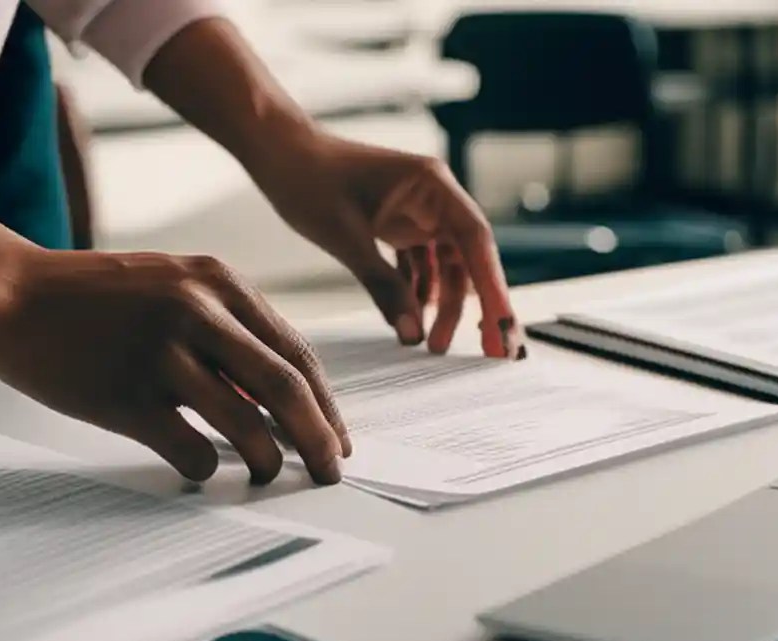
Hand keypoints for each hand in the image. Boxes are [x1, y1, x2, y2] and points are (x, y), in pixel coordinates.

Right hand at [0, 249, 348, 484]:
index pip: (298, 353)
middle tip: (330, 472)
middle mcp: (199, 312)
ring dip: (268, 461)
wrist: (6, 290)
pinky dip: (206, 470)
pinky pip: (190, 449)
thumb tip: (281, 400)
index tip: (337, 440)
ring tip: (268, 475)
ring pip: (246, 424)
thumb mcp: (176, 286)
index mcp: (221, 282)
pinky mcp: (124, 395)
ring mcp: (161, 353)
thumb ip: (231, 330)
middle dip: (319, 439)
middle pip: (287, 389)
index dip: (326, 405)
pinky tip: (203, 472)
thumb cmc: (97, 298)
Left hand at [255, 134, 525, 358]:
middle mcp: (433, 196)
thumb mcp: (346, 239)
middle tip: (488, 351)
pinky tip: (411, 320)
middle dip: (474, 306)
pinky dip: (418, 293)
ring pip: (446, 266)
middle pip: (468, 259)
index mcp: (431, 184)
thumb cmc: (307, 178)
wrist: (276, 152)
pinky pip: (422, 264)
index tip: (502, 329)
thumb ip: (384, 288)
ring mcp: (418, 210)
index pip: (476, 241)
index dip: (494, 288)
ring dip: (442, 305)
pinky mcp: (400, 223)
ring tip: (433, 344)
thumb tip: (413, 335)